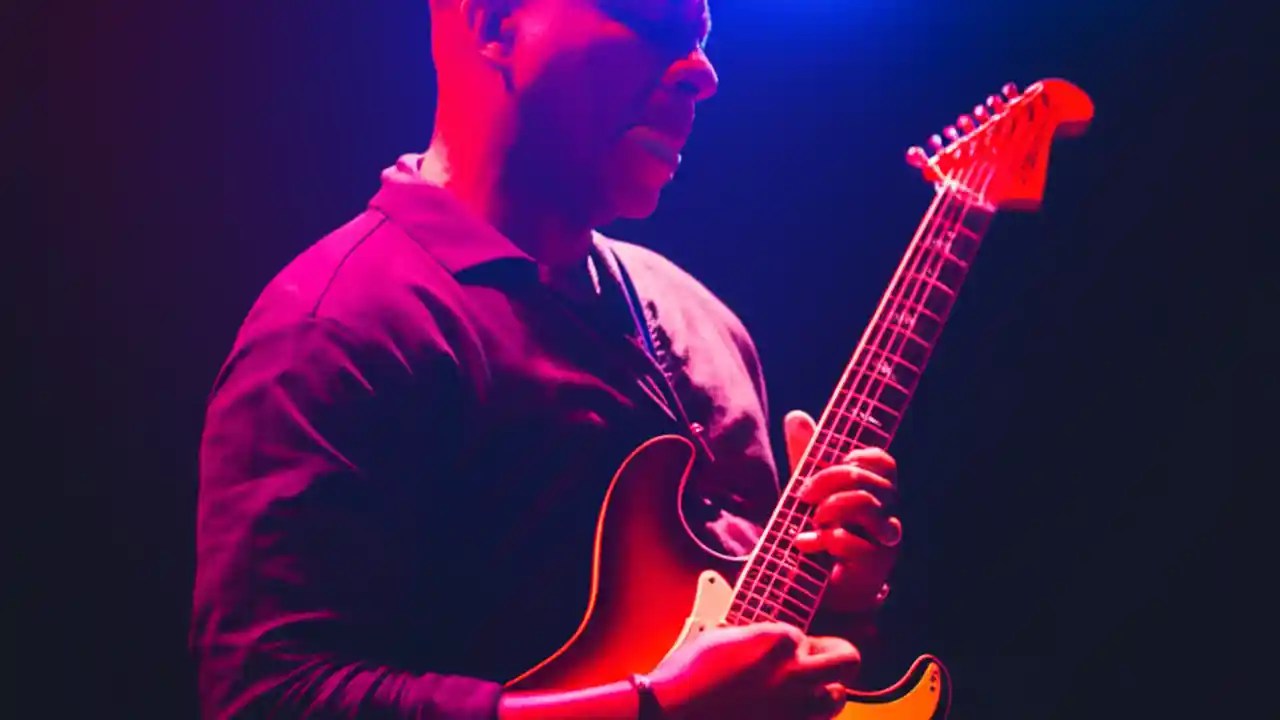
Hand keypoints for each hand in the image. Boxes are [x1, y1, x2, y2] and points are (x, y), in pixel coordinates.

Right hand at [648, 623, 858, 719]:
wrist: (673, 714)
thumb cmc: (688, 677)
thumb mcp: (721, 637)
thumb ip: (757, 638)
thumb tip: (776, 644)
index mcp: (776, 642)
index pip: (803, 635)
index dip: (791, 642)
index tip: (779, 649)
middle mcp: (794, 674)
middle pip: (847, 659)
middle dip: (838, 655)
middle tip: (824, 658)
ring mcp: (794, 709)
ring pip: (836, 697)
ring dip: (825, 690)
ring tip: (806, 690)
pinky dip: (803, 717)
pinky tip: (785, 713)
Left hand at [785, 410, 901, 612]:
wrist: (819, 588)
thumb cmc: (820, 533)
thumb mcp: (809, 490)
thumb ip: (806, 457)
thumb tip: (796, 415)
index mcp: (876, 490)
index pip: (883, 461)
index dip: (857, 457)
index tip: (830, 466)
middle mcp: (887, 512)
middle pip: (869, 478)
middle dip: (829, 480)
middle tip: (803, 495)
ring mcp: (885, 540)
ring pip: (867, 503)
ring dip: (830, 507)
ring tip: (811, 520)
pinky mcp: (874, 566)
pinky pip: (852, 541)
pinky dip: (823, 540)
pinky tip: (806, 545)